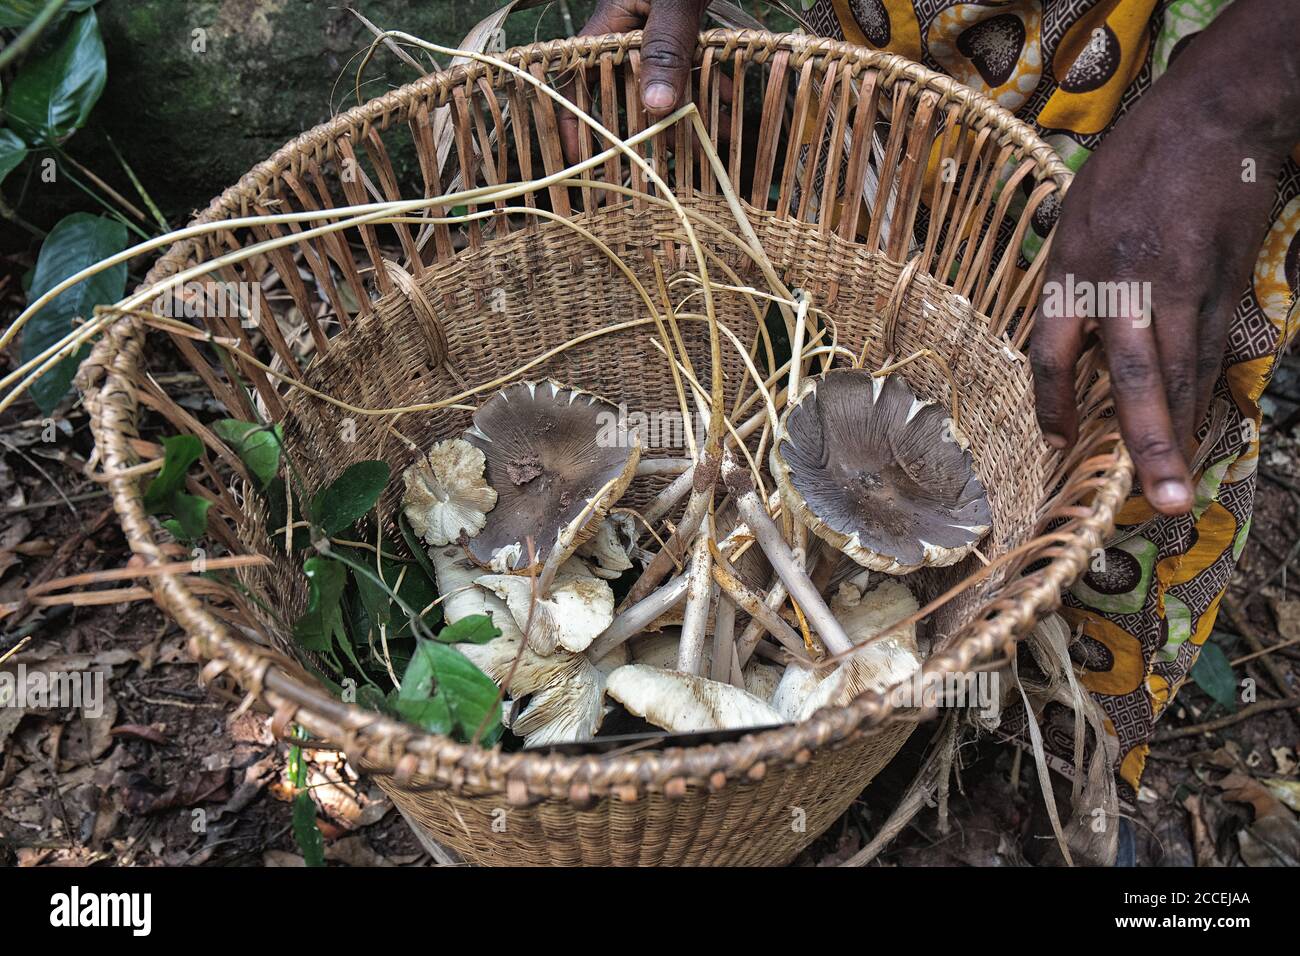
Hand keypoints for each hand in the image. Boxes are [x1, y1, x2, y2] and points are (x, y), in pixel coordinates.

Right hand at [560, 0, 708, 161]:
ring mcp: (653, 36)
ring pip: (665, 86)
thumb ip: (665, 49)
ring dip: (693, 110)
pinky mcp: (680, 30)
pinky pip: (690, 67)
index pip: (578, 81)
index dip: (574, 121)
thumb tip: (657, 105)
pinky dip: (710, 84)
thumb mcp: (672, 5)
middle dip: (658, 128)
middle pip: (631, 95)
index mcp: (608, 29)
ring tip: (723, 131)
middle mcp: (626, 38)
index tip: (579, 157)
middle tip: (684, 155)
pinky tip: (730, 98)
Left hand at [1030, 1, 1299, 514]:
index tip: (1057, 442)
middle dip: (1147, 444)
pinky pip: (1215, 352)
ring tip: (1182, 490)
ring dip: (1185, 435)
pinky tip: (1201, 432)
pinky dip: (1207, 396)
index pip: (1052, 354)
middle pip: (1137, 379)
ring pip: (1187, 375)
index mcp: (1074, 269)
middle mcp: (1127, 286)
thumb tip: (1068, 343)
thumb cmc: (1133, 164)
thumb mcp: (1075, 216)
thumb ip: (1069, 281)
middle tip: (1157, 503)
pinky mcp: (1229, 284)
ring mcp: (1185, 287)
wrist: (1215, 115)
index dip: (1053, 405)